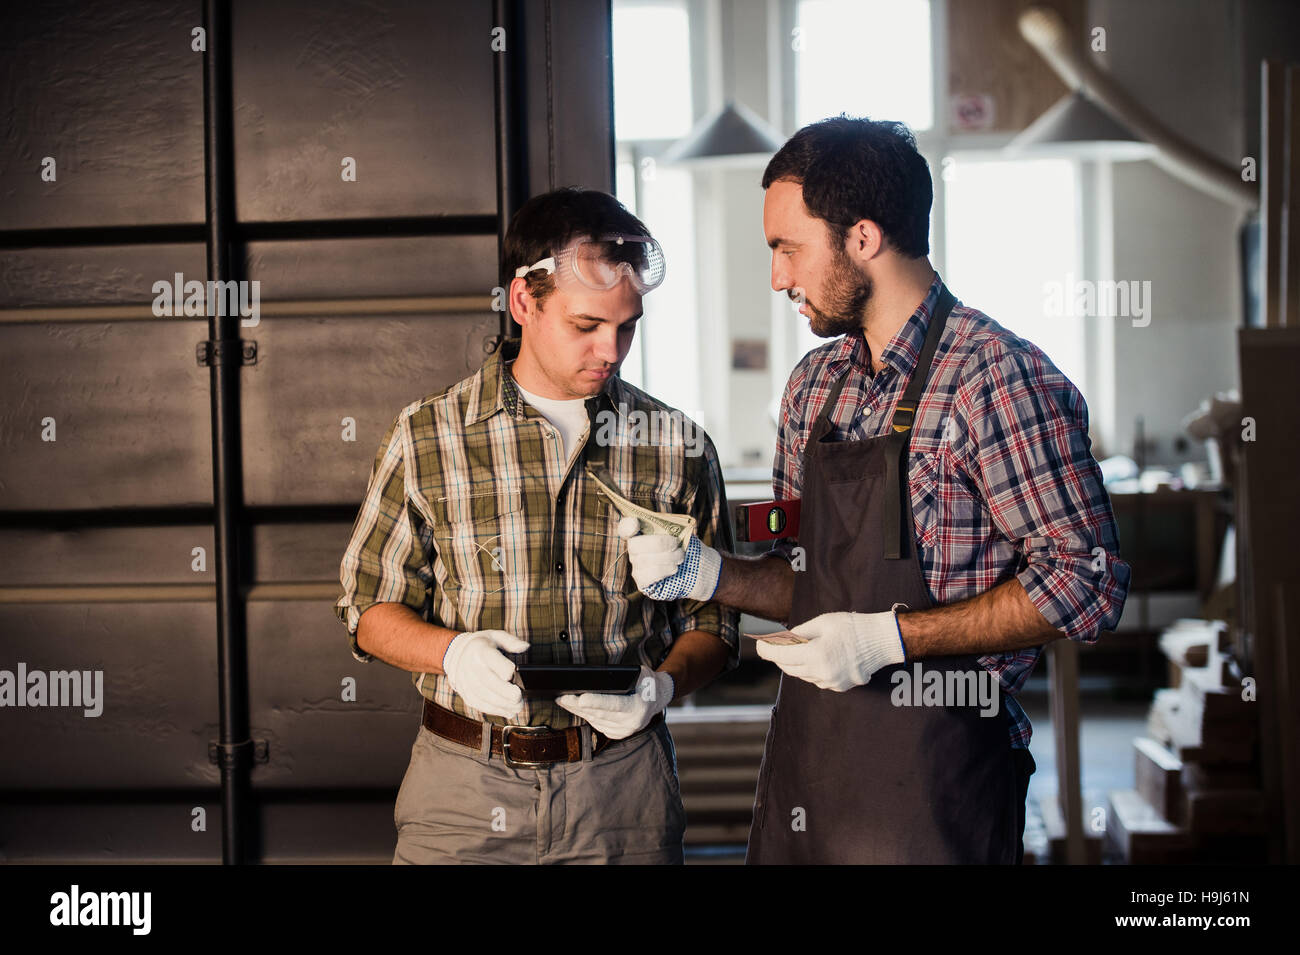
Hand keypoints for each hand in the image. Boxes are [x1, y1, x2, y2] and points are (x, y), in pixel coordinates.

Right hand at [440, 629, 528, 717]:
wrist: (455, 655)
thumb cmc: (481, 645)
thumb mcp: (496, 636)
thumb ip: (512, 641)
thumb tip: (525, 647)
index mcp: (480, 651)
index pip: (493, 661)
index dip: (506, 669)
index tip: (515, 673)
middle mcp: (471, 667)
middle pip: (488, 682)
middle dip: (506, 693)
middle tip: (520, 699)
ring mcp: (466, 682)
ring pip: (484, 697)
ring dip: (502, 705)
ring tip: (517, 707)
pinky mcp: (466, 694)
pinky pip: (480, 705)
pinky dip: (495, 710)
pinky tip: (507, 711)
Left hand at [555, 665, 674, 738]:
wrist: (658, 697)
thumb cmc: (647, 682)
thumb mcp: (640, 673)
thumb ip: (623, 677)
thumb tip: (595, 678)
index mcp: (639, 707)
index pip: (614, 704)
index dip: (597, 702)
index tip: (580, 698)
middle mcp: (632, 723)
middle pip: (600, 713)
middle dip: (578, 705)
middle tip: (562, 697)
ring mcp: (624, 731)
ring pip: (595, 720)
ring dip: (578, 710)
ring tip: (563, 700)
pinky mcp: (617, 734)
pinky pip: (597, 724)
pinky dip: (585, 715)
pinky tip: (574, 707)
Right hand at [617, 517, 720, 601]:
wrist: (698, 568)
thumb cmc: (687, 547)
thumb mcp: (681, 532)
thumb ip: (669, 527)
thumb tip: (663, 526)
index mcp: (642, 533)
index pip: (626, 527)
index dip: (627, 526)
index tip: (635, 524)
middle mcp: (636, 550)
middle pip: (634, 545)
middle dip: (659, 543)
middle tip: (676, 545)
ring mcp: (637, 567)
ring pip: (643, 561)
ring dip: (667, 557)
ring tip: (680, 558)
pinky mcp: (643, 582)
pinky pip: (647, 576)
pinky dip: (664, 570)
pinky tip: (674, 568)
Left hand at [755, 610, 904, 691]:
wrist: (881, 640)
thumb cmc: (852, 627)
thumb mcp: (822, 622)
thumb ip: (800, 632)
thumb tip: (783, 639)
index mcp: (816, 655)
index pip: (781, 656)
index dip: (767, 650)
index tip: (759, 645)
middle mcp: (822, 673)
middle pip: (789, 668)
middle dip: (780, 657)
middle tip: (774, 647)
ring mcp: (832, 682)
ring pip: (803, 675)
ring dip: (796, 664)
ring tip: (796, 650)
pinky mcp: (840, 686)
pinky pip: (817, 679)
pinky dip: (811, 670)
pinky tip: (816, 658)